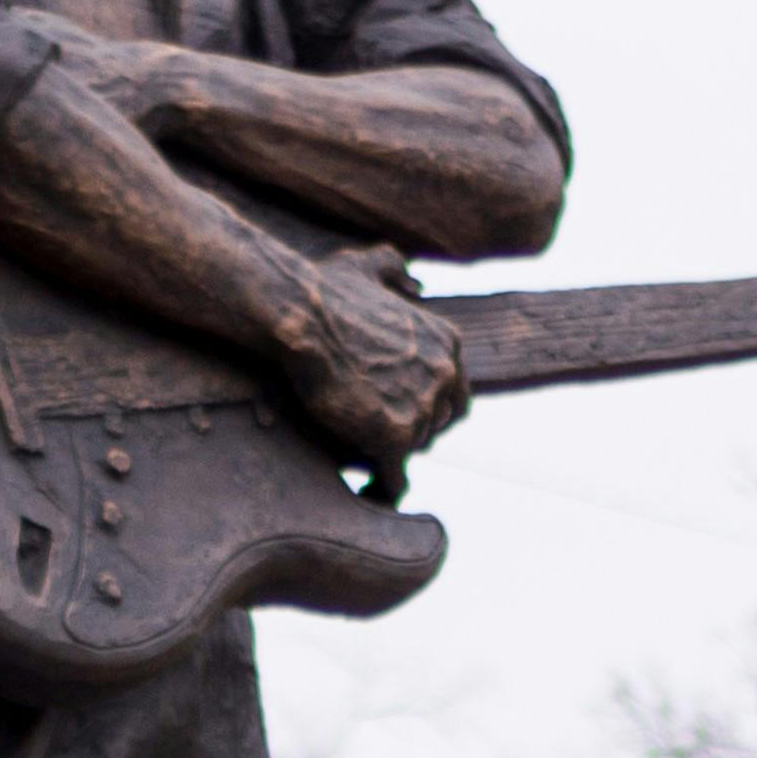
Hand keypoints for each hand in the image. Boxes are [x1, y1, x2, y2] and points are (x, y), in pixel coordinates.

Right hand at [272, 247, 467, 473]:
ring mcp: (423, 406)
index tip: (402, 416)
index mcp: (447, 341)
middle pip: (437, 424)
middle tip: (377, 439)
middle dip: (411, 432)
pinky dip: (383, 489)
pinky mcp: (395, 436)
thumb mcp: (369, 264)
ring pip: (413, 449)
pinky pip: (396, 478)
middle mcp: (445, 373)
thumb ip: (396, 271)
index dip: (430, 409)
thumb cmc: (325, 289)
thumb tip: (414, 284)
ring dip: (390, 456)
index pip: (455, 394)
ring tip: (361, 458)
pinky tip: (366, 493)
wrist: (301, 317)